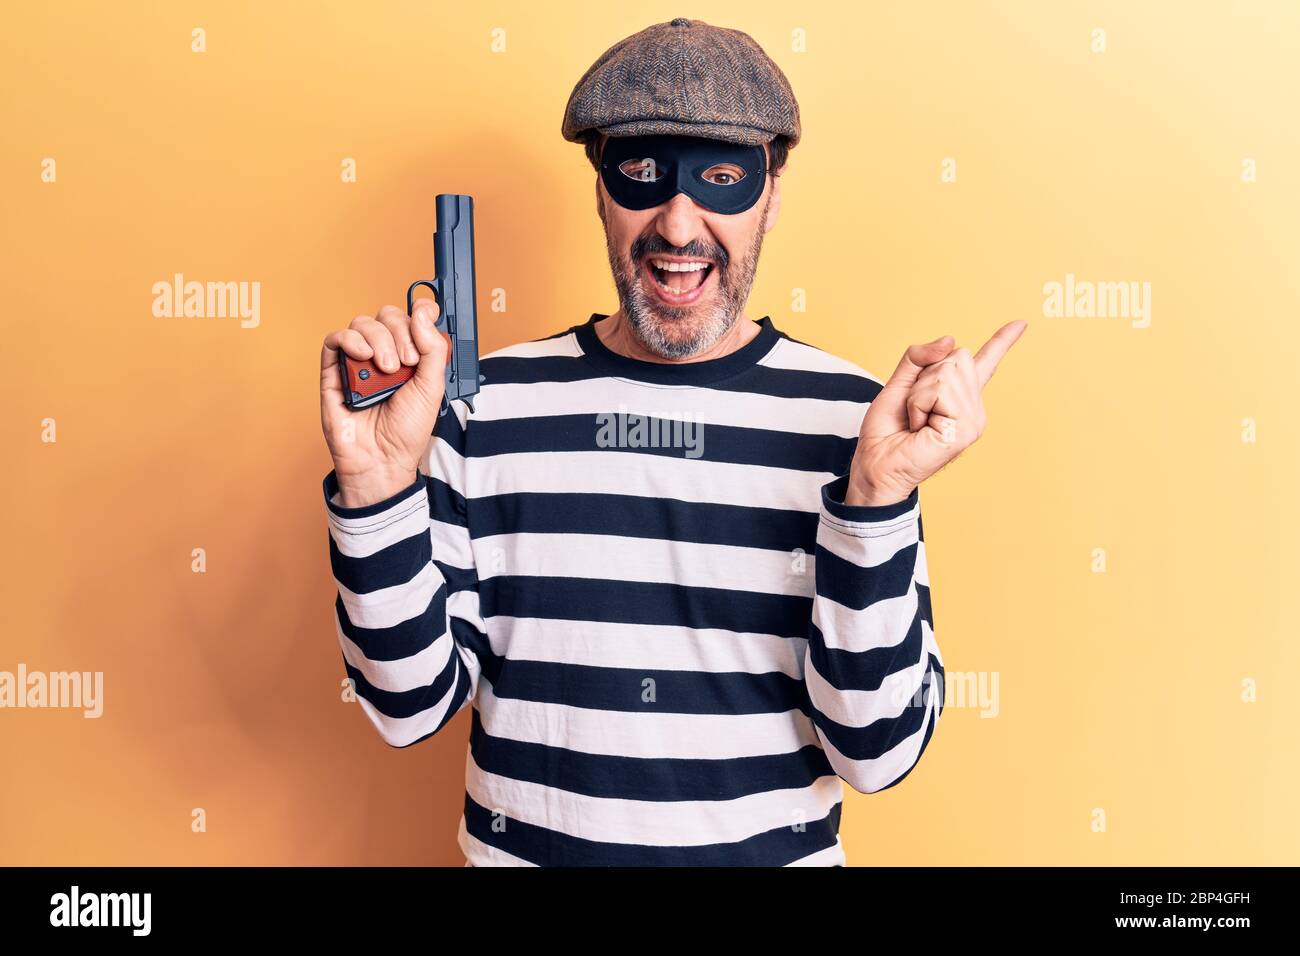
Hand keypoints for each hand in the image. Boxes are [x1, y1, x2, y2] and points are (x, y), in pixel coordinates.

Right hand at [320, 301, 448, 507]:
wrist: (382, 460)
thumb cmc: (406, 430)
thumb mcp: (432, 387)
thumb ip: (433, 348)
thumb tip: (423, 311)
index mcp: (410, 356)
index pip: (412, 319)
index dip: (420, 312)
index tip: (427, 316)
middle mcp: (384, 354)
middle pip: (387, 316)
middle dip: (400, 333)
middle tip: (407, 362)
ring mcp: (358, 361)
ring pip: (363, 323)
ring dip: (379, 339)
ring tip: (388, 369)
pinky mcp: (334, 371)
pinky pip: (335, 339)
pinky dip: (351, 340)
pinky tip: (364, 357)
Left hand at [845, 321, 1026, 506]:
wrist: (874, 466)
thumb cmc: (886, 432)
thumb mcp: (899, 384)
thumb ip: (919, 357)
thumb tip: (950, 340)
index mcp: (959, 396)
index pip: (984, 363)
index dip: (1002, 341)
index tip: (1021, 323)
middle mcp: (972, 407)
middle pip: (956, 356)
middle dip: (923, 377)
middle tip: (915, 410)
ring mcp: (973, 420)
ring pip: (945, 372)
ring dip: (918, 394)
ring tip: (917, 421)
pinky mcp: (966, 430)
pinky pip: (938, 391)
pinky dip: (918, 405)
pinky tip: (920, 429)